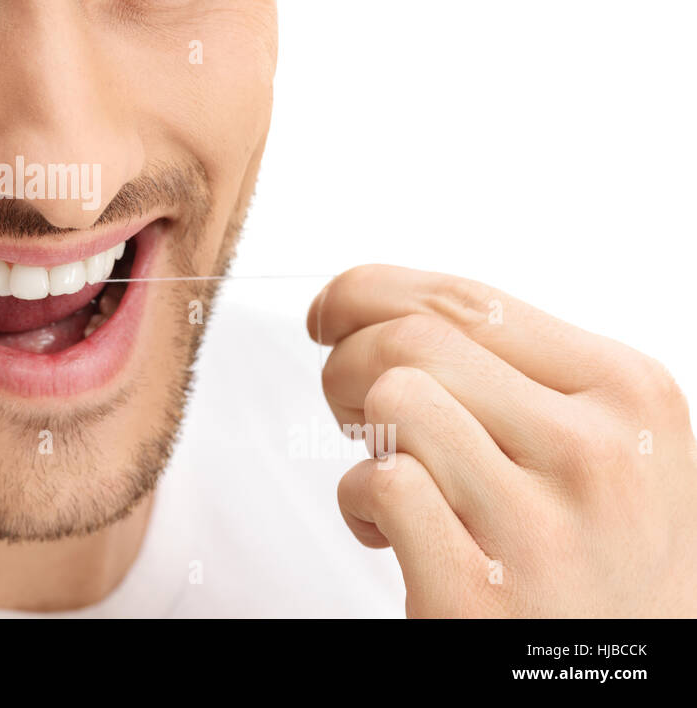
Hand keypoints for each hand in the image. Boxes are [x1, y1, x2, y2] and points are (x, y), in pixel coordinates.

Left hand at [308, 264, 696, 616]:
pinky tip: (390, 532)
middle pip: (414, 340)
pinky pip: (379, 487)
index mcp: (628, 393)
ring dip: (361, 435)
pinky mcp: (476, 594)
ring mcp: (541, 527)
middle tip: (349, 406)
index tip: (332, 310)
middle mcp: (595, 452)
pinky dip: (358, 504)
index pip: (467, 300)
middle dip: (348, 361)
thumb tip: (390, 307)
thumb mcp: (606, 443)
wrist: (625, 679)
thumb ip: (521, 371)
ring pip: (393, 400)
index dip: (370, 292)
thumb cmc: (602, 559)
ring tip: (389, 470)